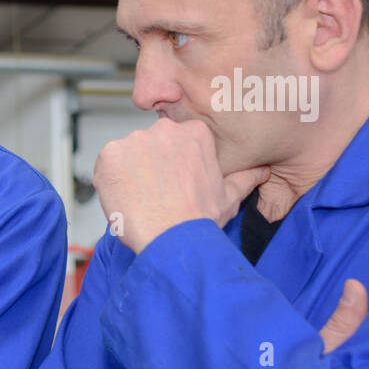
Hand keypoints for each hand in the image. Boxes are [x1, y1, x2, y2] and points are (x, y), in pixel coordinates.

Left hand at [94, 118, 268, 253]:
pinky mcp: (110, 154)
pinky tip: (125, 197)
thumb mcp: (229, 196)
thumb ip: (244, 178)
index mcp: (194, 134)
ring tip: (140, 199)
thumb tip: (262, 171)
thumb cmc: (198, 220)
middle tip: (155, 194)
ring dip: (129, 173)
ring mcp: (135, 140)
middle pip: (149, 144)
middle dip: (148, 166)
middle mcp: (165, 130)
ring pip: (126, 154)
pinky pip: (106, 164)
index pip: (173, 141)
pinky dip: (110, 180)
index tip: (170, 182)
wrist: (170, 238)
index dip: (169, 164)